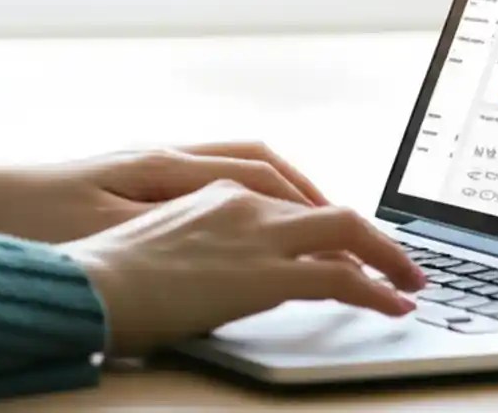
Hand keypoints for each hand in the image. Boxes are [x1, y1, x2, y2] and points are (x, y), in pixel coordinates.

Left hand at [0, 141, 329, 242]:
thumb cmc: (35, 221)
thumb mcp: (108, 232)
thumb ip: (179, 228)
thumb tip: (244, 226)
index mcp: (165, 165)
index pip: (260, 176)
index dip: (310, 206)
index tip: (351, 236)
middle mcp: (167, 154)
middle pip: (261, 160)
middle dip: (313, 193)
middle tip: (354, 228)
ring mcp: (154, 163)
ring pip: (241, 163)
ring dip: (286, 189)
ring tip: (319, 221)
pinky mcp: (139, 178)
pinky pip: (217, 175)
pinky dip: (253, 193)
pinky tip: (257, 220)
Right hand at [58, 180, 425, 354]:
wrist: (88, 284)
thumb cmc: (106, 275)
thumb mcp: (160, 244)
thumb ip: (202, 248)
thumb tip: (217, 275)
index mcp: (219, 193)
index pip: (294, 203)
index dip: (329, 224)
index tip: (347, 244)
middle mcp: (247, 203)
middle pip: (332, 210)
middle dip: (373, 236)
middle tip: (399, 260)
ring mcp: (260, 234)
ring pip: (347, 234)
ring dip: (386, 258)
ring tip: (410, 280)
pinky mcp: (267, 272)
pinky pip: (341, 277)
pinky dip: (376, 289)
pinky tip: (394, 304)